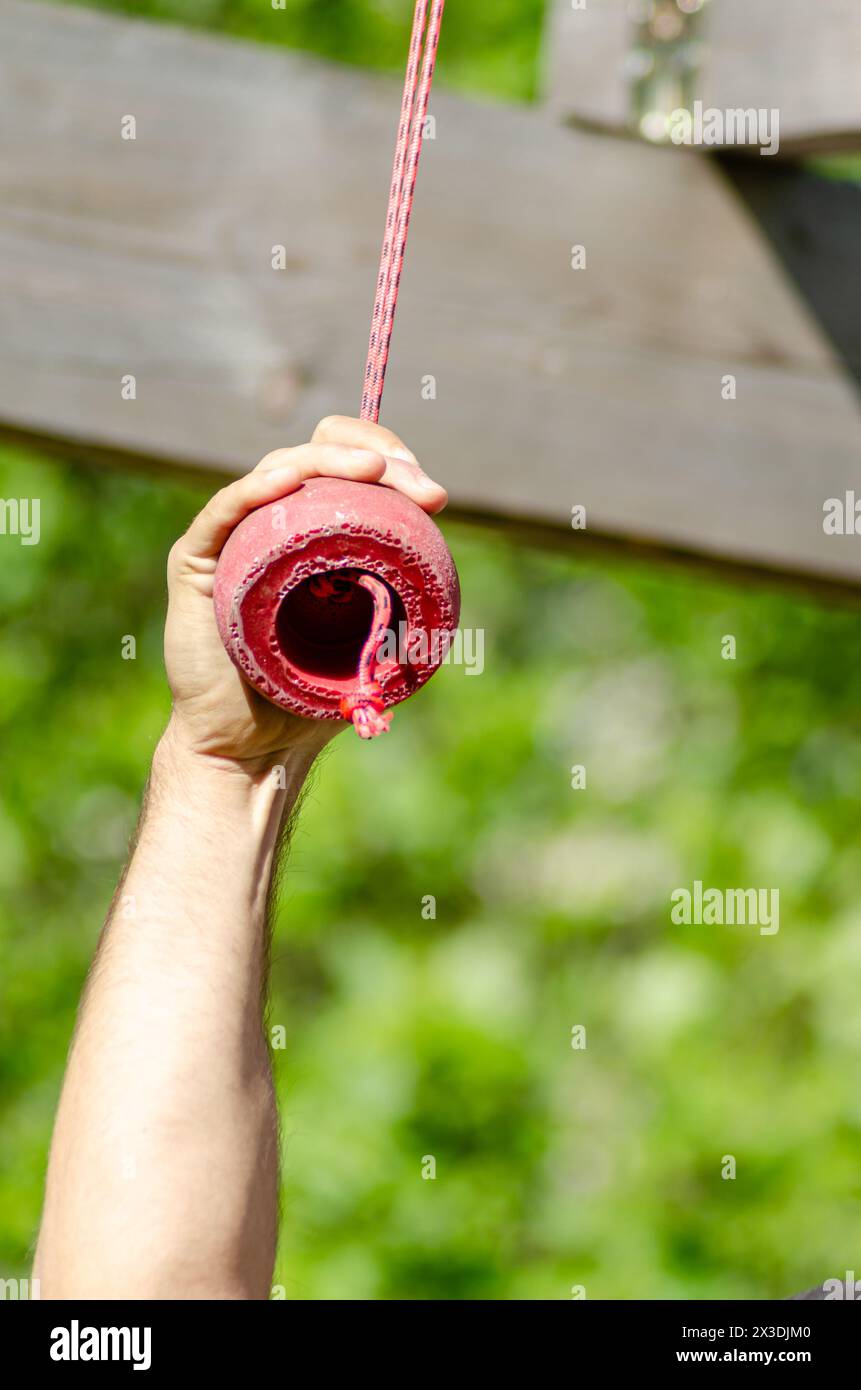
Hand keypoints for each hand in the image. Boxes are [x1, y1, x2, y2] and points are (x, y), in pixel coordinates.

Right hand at [163, 416, 447, 768]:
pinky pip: (224, 512)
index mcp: (312, 533)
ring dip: (329, 461)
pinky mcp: (196, 562)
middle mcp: (270, 525)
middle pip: (318, 455)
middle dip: (375, 456)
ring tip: (374, 469)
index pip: (348, 469)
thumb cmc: (309, 699)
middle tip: (418, 486)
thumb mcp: (374, 641)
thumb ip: (401, 600)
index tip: (434, 497)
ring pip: (279, 471)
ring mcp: (231, 539)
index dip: (392, 463)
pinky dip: (257, 489)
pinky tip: (289, 479)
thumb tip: (440, 554)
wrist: (252, 750)